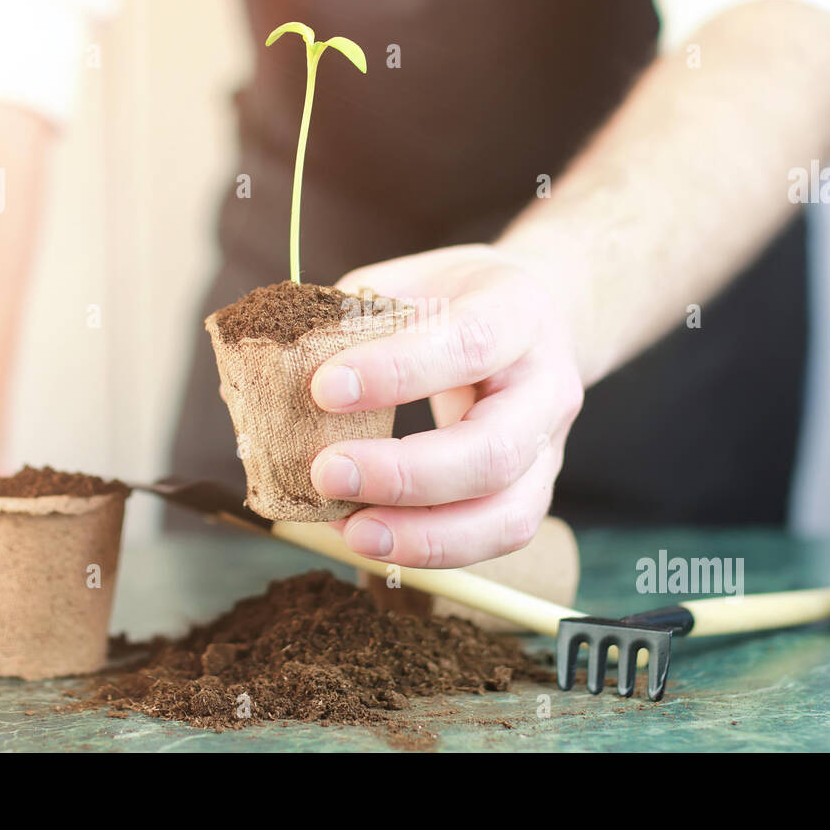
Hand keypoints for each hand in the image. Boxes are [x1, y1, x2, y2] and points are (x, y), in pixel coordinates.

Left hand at [310, 244, 583, 567]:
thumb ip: (358, 316)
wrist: (539, 318)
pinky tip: (372, 537)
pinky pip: (494, 537)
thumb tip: (280, 366)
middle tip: (327, 473)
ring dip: (424, 535)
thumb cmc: (460, 299)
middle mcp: (546, 386)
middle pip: (494, 450)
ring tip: (351, 532)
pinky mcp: (533, 492)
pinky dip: (432, 549)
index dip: (398, 371)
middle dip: (405, 475)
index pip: (468, 344)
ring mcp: (550, 448)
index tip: (323, 388)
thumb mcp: (413, 280)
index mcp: (518, 312)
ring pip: (507, 514)